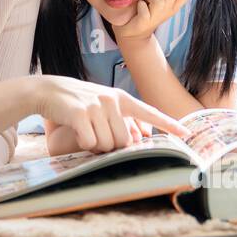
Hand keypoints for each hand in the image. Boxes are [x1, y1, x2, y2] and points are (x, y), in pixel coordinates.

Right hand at [33, 75, 189, 152]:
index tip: (188, 134)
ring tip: (85, 130)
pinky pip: (90, 142)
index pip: (150, 112)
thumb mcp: (103, 105)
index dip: (169, 125)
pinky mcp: (80, 113)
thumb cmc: (78, 103)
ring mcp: (96, 105)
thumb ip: (120, 119)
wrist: (48, 90)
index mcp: (122, 98)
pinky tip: (76, 131)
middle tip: (96, 135)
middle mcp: (112, 100)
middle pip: (123, 141)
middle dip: (110, 146)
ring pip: (106, 144)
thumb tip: (137, 140)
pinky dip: (83, 144)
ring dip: (95, 145)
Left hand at [115, 0, 188, 44]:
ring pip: (157, 0)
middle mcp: (167, 12)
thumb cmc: (146, 8)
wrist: (133, 32)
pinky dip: (140, 5)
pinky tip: (138, 8)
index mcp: (173, 5)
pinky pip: (143, 7)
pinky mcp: (144, 23)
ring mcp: (156, 18)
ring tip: (145, 0)